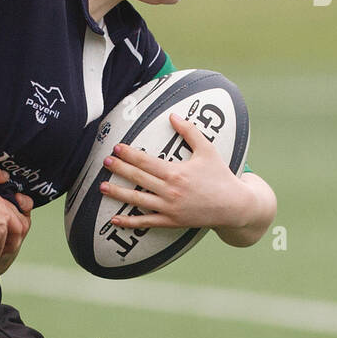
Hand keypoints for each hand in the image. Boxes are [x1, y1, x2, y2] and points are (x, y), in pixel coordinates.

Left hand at [100, 113, 252, 231]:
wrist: (235, 206)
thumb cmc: (221, 176)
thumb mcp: (208, 150)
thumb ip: (189, 132)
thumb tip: (172, 115)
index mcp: (176, 172)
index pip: (146, 162)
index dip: (129, 154)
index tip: (117, 147)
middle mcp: (170, 190)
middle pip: (138, 178)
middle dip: (119, 169)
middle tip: (105, 161)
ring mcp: (169, 208)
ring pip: (137, 200)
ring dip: (118, 193)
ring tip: (101, 187)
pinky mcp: (171, 221)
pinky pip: (146, 222)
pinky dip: (129, 222)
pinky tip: (114, 219)